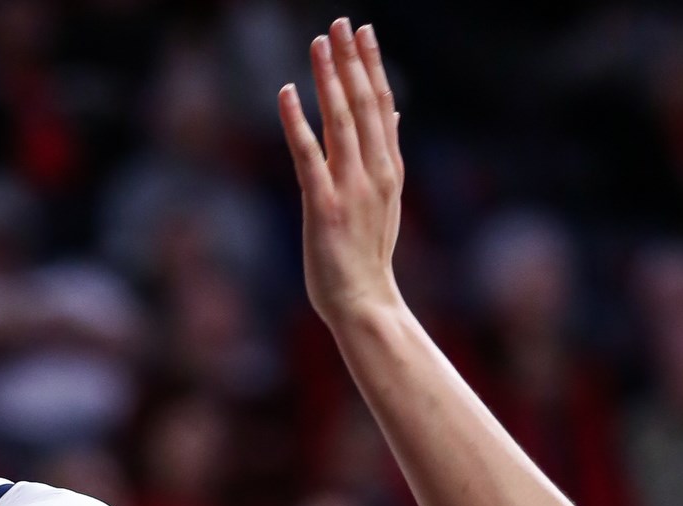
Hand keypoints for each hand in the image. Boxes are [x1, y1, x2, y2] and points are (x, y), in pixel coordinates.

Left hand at [279, 18, 405, 325]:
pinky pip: (308, 155)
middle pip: (363, 104)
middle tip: (341, 22)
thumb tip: (396, 113)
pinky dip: (296, 122)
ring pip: (340, 121)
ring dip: (329, 79)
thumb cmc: (368, 253)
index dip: (372, 66)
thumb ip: (388, 153)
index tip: (363, 31)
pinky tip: (286, 92)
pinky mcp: (323, 206)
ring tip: (320, 43)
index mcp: (389, 168)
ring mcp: (350, 188)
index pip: (382, 105)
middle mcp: (374, 172)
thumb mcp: (386, 199)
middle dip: (352, 60)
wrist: (364, 301)